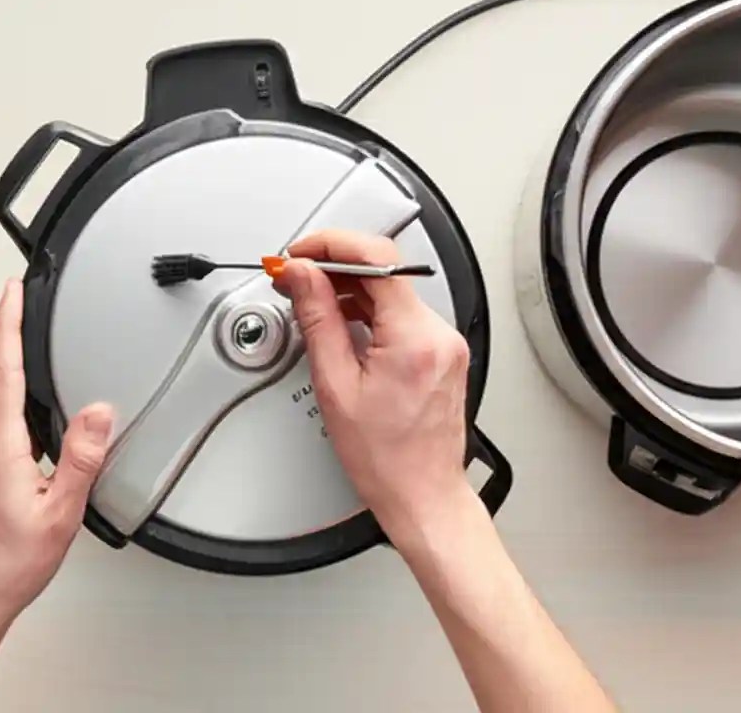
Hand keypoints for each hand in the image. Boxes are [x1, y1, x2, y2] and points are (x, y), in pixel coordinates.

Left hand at [0, 280, 113, 629]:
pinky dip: (16, 396)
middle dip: (10, 331)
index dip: (8, 323)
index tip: (12, 289)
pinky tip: (33, 403)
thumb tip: (99, 413)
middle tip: (22, 296)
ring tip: (28, 336)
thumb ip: (81, 458)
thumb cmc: (9, 564)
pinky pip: (2, 421)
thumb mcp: (61, 512)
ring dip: (13, 363)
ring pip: (0, 398)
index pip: (3, 369)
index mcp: (0, 447)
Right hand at [278, 230, 472, 539]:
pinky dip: (370, 312)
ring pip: (392, 291)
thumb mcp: (336, 386)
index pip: (376, 257)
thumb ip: (318, 321)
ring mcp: (445, 342)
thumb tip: (302, 278)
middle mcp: (439, 333)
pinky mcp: (443, 351)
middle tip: (295, 278)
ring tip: (313, 306)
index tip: (301, 254)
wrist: (423, 495)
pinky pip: (403, 314)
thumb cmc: (387, 459)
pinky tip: (343, 326)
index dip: (331, 245)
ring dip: (351, 290)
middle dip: (334, 267)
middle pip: (383, 270)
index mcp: (414, 338)